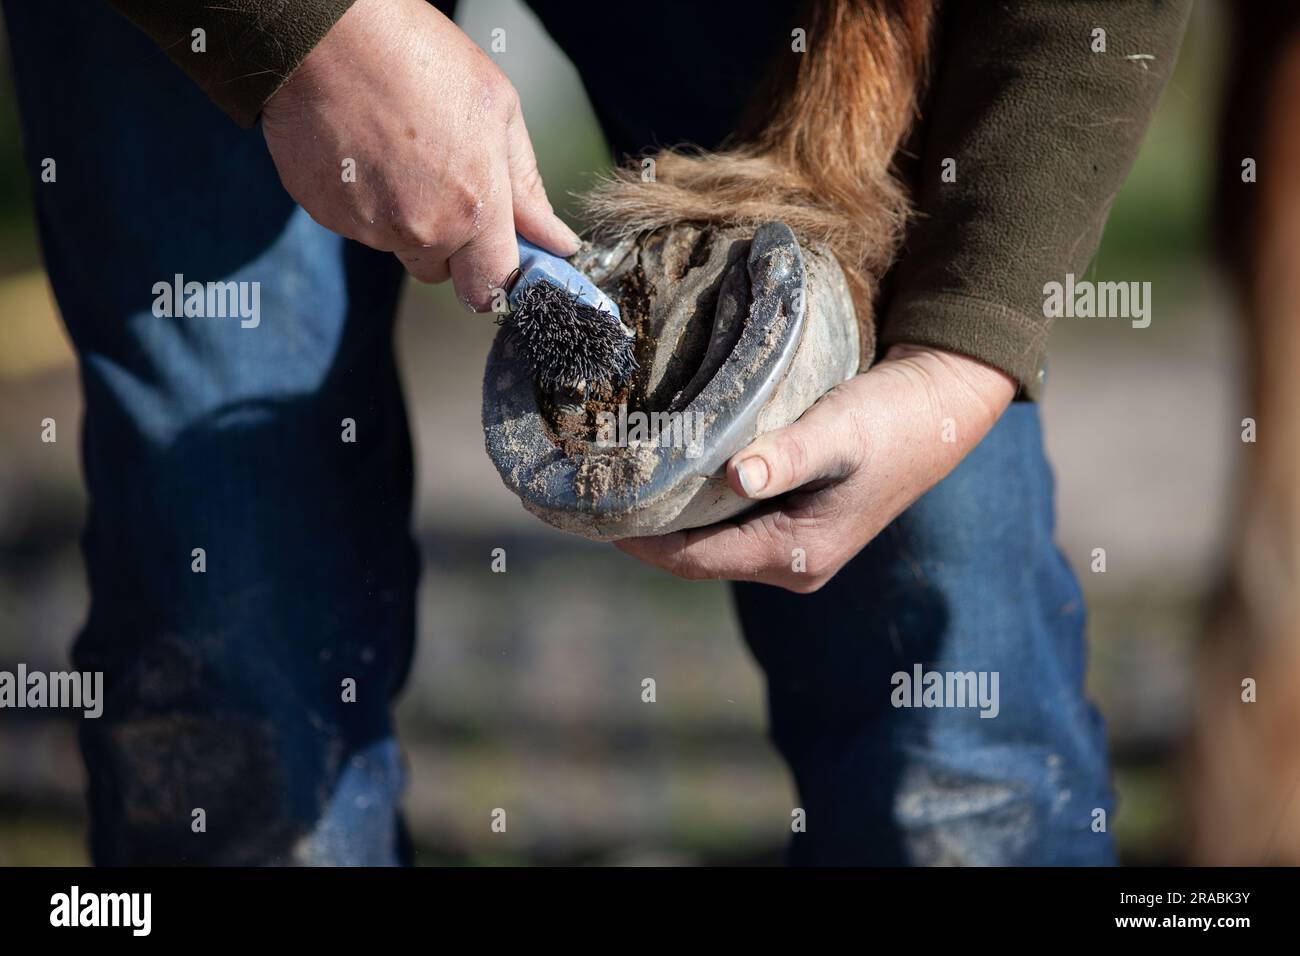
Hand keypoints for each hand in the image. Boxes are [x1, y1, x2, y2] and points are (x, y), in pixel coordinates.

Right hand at [260, 0, 579, 309]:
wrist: (324, 36)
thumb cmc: (416, 55)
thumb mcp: (498, 110)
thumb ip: (527, 189)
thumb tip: (555, 240)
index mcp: (473, 209)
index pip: (493, 287)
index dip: (499, 275)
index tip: (500, 256)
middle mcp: (423, 230)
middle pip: (444, 272)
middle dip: (452, 245)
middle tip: (445, 181)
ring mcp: (371, 227)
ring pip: (401, 247)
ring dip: (407, 219)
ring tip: (401, 152)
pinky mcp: (329, 217)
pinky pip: (361, 228)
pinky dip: (367, 202)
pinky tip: (368, 152)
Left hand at [615, 344, 1016, 590]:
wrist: (940, 408)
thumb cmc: (892, 419)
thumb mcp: (839, 432)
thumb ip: (787, 455)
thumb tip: (735, 476)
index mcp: (796, 556)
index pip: (694, 560)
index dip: (640, 539)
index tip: (593, 510)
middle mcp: (791, 564)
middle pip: (695, 556)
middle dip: (646, 528)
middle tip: (596, 490)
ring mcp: (793, 548)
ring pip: (709, 541)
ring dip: (668, 516)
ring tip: (621, 479)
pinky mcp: (795, 522)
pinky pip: (727, 524)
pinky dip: (694, 504)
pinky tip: (670, 471)